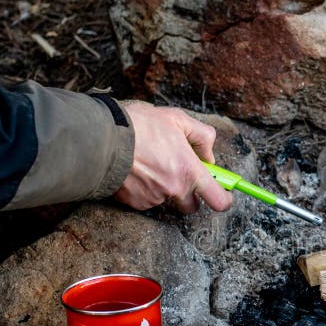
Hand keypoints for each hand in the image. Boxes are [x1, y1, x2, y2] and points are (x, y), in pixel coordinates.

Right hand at [114, 103, 232, 213]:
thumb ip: (201, 136)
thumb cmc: (140, 126)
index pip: (218, 201)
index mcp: (189, 171)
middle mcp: (174, 189)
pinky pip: (146, 200)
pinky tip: (135, 170)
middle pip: (191, 207)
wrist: (101, 138)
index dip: (224, 200)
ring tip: (148, 163)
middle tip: (180, 176)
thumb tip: (209, 156)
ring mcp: (153, 198)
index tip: (223, 194)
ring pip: (166, 200)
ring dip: (163, 188)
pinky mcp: (134, 203)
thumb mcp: (177, 119)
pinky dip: (144, 189)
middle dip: (190, 196)